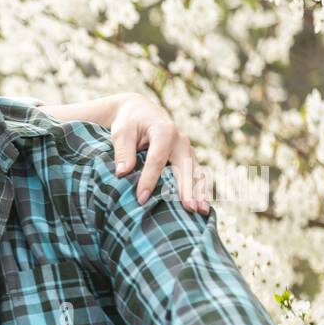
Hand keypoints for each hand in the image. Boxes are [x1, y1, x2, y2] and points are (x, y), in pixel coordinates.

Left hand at [108, 93, 208, 213]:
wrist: (141, 112)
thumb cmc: (129, 123)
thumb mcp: (121, 132)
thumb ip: (122, 151)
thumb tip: (122, 172)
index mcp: (164, 131)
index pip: (157, 160)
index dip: (149, 180)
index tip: (142, 199)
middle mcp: (180, 140)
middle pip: (184, 167)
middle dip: (186, 189)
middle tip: (188, 208)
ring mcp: (187, 149)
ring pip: (195, 172)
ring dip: (199, 192)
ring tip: (201, 211)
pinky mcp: (188, 156)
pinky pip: (196, 174)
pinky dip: (200, 189)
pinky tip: (202, 206)